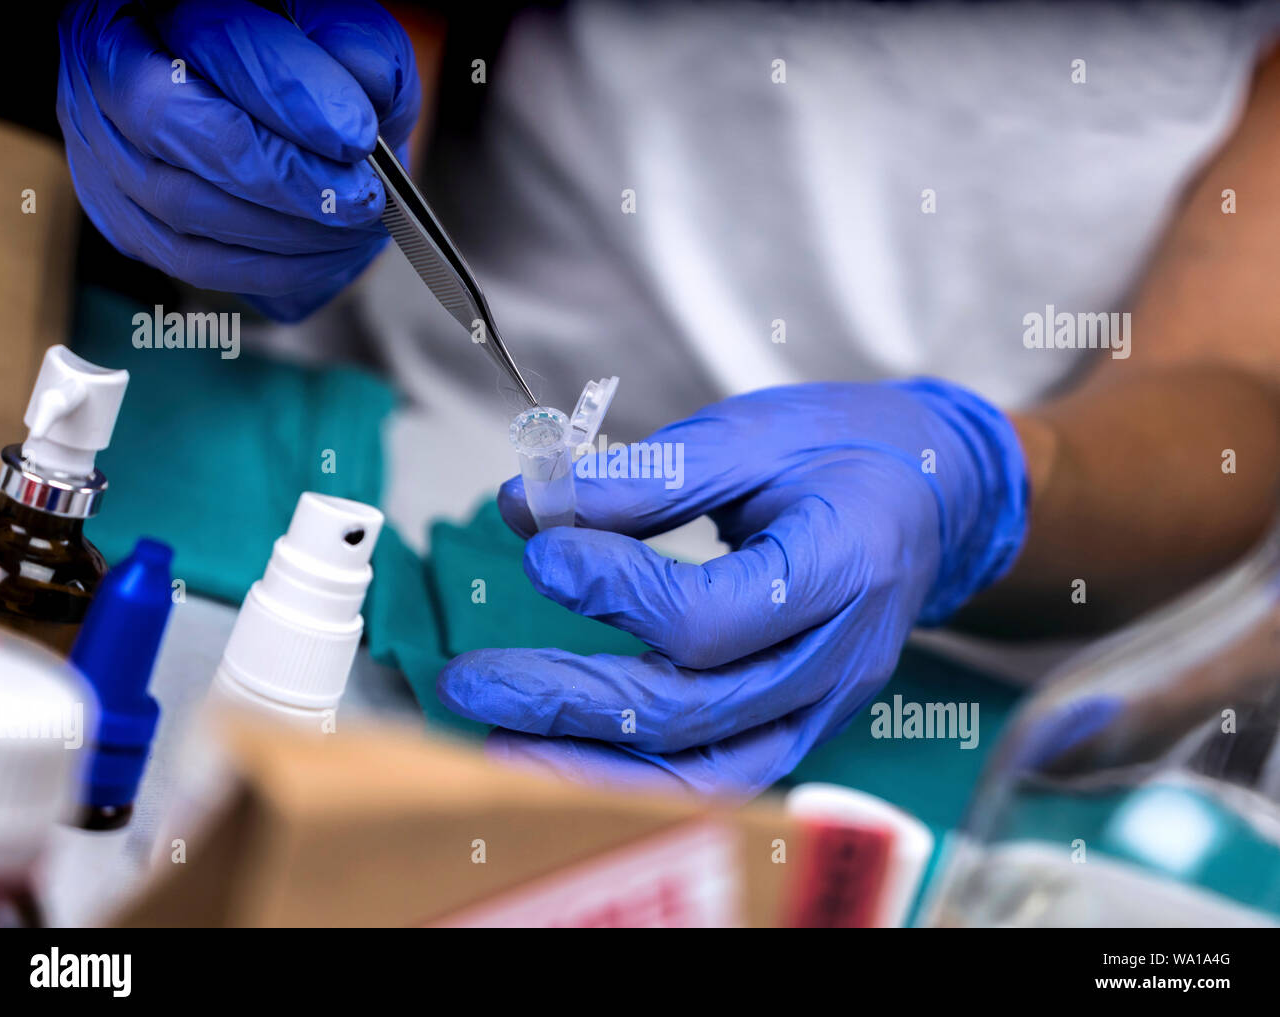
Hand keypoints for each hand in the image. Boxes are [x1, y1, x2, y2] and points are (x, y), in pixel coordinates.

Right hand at [57, 0, 418, 320]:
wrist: (289, 116)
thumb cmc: (312, 64)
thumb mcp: (343, 33)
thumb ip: (353, 49)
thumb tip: (350, 118)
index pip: (212, 38)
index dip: (288, 94)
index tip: (356, 137)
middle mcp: (108, 63)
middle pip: (173, 125)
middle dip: (282, 174)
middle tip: (358, 198)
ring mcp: (102, 146)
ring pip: (180, 203)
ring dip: (283, 226)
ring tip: (354, 222)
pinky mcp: (126, 217)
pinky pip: (191, 259)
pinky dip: (268, 266)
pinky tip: (325, 254)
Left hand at [439, 379, 1029, 795]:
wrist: (937, 496)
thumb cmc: (848, 450)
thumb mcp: (754, 433)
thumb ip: (644, 477)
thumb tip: (530, 507)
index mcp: (843, 564)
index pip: (714, 614)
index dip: (617, 592)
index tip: (546, 555)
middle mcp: (840, 656)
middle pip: (694, 706)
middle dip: (570, 699)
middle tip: (474, 679)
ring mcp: (826, 702)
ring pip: (707, 769)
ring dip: (594, 765)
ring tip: (499, 746)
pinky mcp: (804, 722)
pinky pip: (721, 773)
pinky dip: (640, 776)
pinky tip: (566, 759)